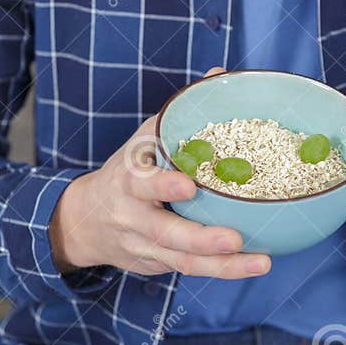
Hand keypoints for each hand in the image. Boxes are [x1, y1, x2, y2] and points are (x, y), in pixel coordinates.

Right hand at [50, 68, 271, 278]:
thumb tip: (218, 74)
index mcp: (129, 178)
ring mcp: (144, 244)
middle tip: (234, 238)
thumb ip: (180, 113)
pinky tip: (251, 264)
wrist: (85, 219)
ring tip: (259, 261)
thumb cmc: (129, 169)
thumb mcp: (145, 139)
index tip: (189, 185)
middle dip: (199, 238)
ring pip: (181, 259)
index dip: (163, 185)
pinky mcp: (156, 264)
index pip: (141, 181)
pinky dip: (220, 270)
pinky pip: (188, 269)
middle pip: (163, 232)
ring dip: (221, 265)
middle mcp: (133, 215)